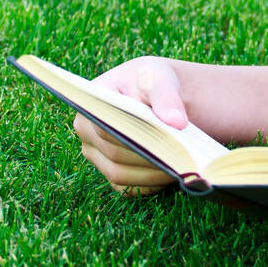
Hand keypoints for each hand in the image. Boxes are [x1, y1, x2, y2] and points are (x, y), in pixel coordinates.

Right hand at [72, 56, 187, 196]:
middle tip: (180, 156)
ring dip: (150, 174)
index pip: (107, 127)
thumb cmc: (152, 82)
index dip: (134, 135)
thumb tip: (176, 122)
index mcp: (91, 104)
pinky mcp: (111, 171)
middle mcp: (87, 132)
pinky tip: (169, 176)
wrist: (157, 95)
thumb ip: (167, 96)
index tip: (165, 137)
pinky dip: (148, 185)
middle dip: (148, 156)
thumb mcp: (159, 78)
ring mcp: (97, 155)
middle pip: (115, 154)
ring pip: (119, 174)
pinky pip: (126, 188)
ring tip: (179, 167)